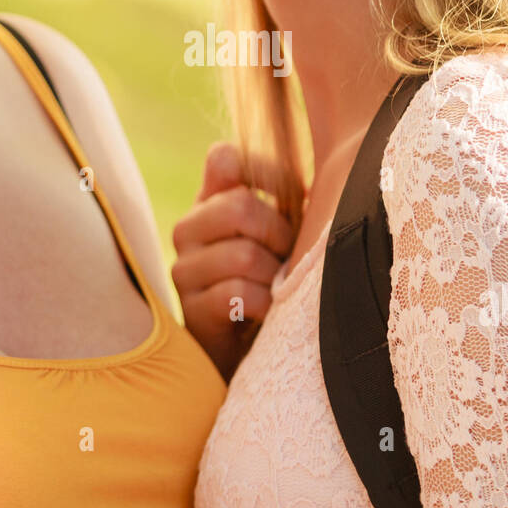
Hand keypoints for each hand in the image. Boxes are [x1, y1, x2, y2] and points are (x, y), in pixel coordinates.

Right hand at [172, 141, 294, 380]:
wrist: (249, 349)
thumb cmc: (274, 279)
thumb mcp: (281, 232)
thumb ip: (286, 197)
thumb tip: (324, 167)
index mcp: (210, 200)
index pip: (224, 158)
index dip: (267, 172)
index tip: (297, 193)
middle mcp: (188, 228)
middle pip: (239, 206)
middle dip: (279, 234)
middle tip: (287, 255)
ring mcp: (184, 269)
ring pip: (242, 254)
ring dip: (273, 275)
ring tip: (275, 287)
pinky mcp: (190, 310)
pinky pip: (237, 294)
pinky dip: (263, 303)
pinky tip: (266, 311)